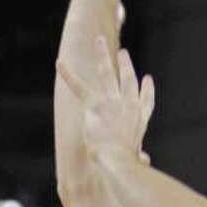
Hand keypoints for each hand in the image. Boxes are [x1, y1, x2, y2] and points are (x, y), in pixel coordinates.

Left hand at [58, 37, 155, 163]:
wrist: (120, 162)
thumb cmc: (129, 166)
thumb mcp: (138, 161)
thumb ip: (139, 158)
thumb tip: (144, 161)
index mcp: (140, 121)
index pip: (146, 102)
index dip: (147, 89)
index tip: (147, 79)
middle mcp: (129, 106)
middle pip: (129, 79)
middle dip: (125, 65)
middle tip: (123, 53)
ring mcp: (113, 102)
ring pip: (106, 72)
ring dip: (102, 55)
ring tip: (98, 40)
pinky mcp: (95, 104)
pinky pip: (78, 86)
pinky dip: (68, 74)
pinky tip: (59, 63)